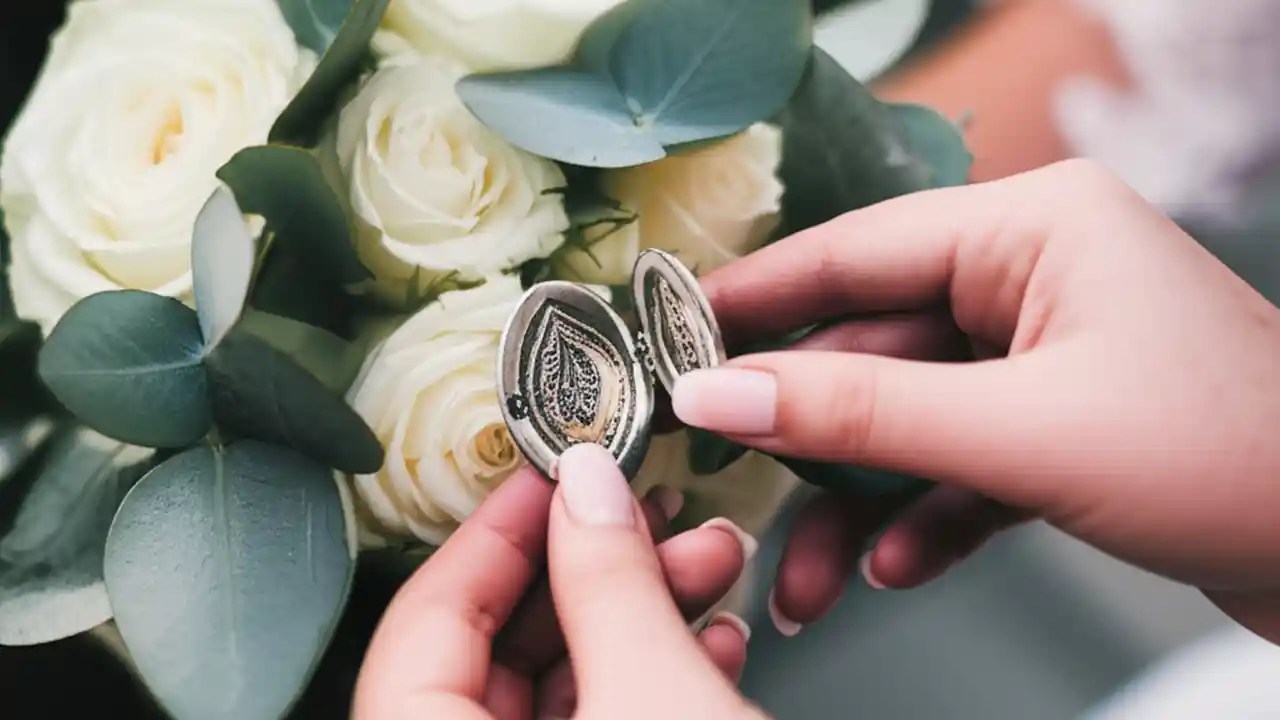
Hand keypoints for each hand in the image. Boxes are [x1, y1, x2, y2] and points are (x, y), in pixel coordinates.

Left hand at [353, 443, 766, 719]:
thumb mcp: (656, 695)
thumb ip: (609, 582)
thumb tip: (586, 486)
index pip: (422, 622)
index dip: (493, 532)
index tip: (554, 471)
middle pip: (495, 650)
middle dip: (592, 568)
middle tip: (646, 509)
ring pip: (559, 688)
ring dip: (639, 616)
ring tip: (710, 560)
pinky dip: (651, 679)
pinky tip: (715, 642)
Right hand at [673, 160, 1279, 640]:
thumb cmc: (1233, 460)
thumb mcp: (1020, 434)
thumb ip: (860, 414)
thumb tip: (722, 396)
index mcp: (1033, 228)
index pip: (856, 249)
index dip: (755, 300)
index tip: (672, 338)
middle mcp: (1035, 275)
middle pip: (873, 347)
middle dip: (810, 443)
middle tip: (732, 490)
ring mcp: (1048, 350)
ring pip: (910, 417)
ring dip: (859, 501)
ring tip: (813, 583)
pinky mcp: (1060, 420)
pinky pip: (959, 458)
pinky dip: (924, 515)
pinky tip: (900, 568)